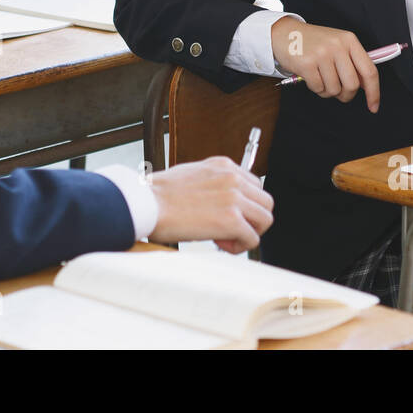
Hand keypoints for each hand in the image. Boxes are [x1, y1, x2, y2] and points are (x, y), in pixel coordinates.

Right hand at [147, 157, 273, 253]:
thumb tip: (221, 203)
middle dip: (253, 219)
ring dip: (250, 232)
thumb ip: (213, 183)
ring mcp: (234, 198)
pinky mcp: (231, 219)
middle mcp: (232, 177)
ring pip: (265, 219)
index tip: (229, 215)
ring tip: (227, 239)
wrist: (146, 203)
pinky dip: (240, 247)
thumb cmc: (160, 195)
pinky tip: (221, 245)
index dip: (245, 205)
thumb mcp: (192, 174)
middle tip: (232, 230)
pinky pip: (252, 238)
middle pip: (266, 202)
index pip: (255, 185)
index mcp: (223, 165)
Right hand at [270, 16, 379, 110]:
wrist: (285, 33)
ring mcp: (322, 54)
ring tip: (321, 79)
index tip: (373, 106)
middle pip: (352, 85)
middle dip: (346, 95)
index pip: (369, 71)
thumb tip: (367, 87)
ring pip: (334, 89)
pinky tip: (311, 77)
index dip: (374, 92)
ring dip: (328, 91)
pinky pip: (318, 88)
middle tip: (339, 92)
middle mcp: (338, 46)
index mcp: (349, 40)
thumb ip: (352, 62)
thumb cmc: (313, 42)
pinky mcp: (307, 63)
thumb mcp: (337, 44)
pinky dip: (315, 88)